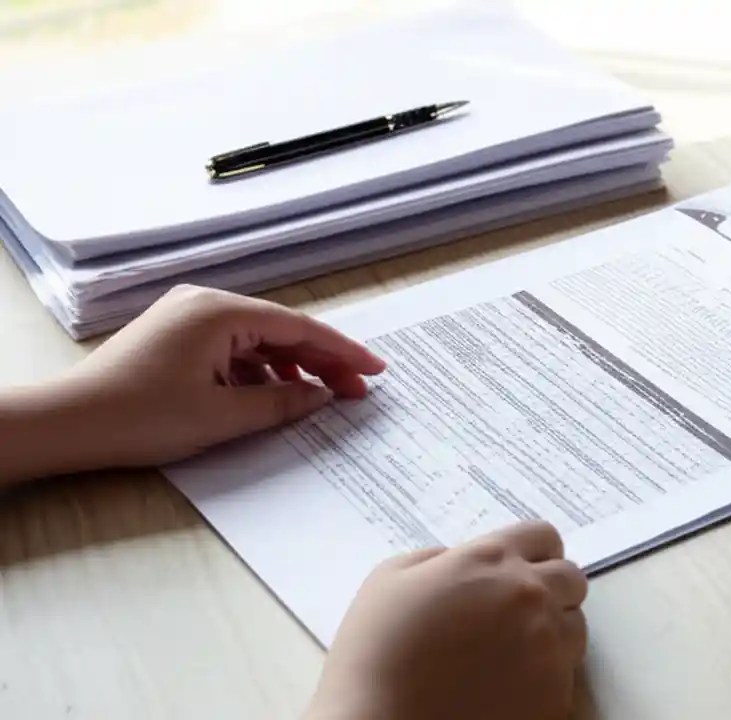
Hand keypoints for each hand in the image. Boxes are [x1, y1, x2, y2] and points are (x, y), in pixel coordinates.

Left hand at [61, 285, 384, 469]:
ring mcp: (188, 317)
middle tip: (357, 391)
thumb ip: (282, 404)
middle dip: (322, 362)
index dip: (342, 351)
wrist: (68, 422)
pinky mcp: (177, 337)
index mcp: (220, 312)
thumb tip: (323, 397)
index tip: (375, 371)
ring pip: (258, 341)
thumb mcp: (222, 416)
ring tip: (322, 399)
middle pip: (281, 330)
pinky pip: (233, 349)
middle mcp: (206, 303)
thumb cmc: (140, 416)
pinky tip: (275, 397)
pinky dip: (260, 372)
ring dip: (292, 369)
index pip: (299, 328)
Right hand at [305, 521, 588, 719]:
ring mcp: (548, 644)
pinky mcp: (556, 691)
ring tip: (513, 651)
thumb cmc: (375, 653)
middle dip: (550, 588)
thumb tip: (461, 563)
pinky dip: (546, 674)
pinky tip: (509, 684)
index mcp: (491, 560)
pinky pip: (567, 671)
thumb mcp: (390, 579)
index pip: (543, 536)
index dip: (532, 552)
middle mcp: (530, 595)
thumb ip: (437, 559)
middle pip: (570, 577)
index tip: (522, 568)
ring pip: (576, 624)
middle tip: (519, 610)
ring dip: (553, 630)